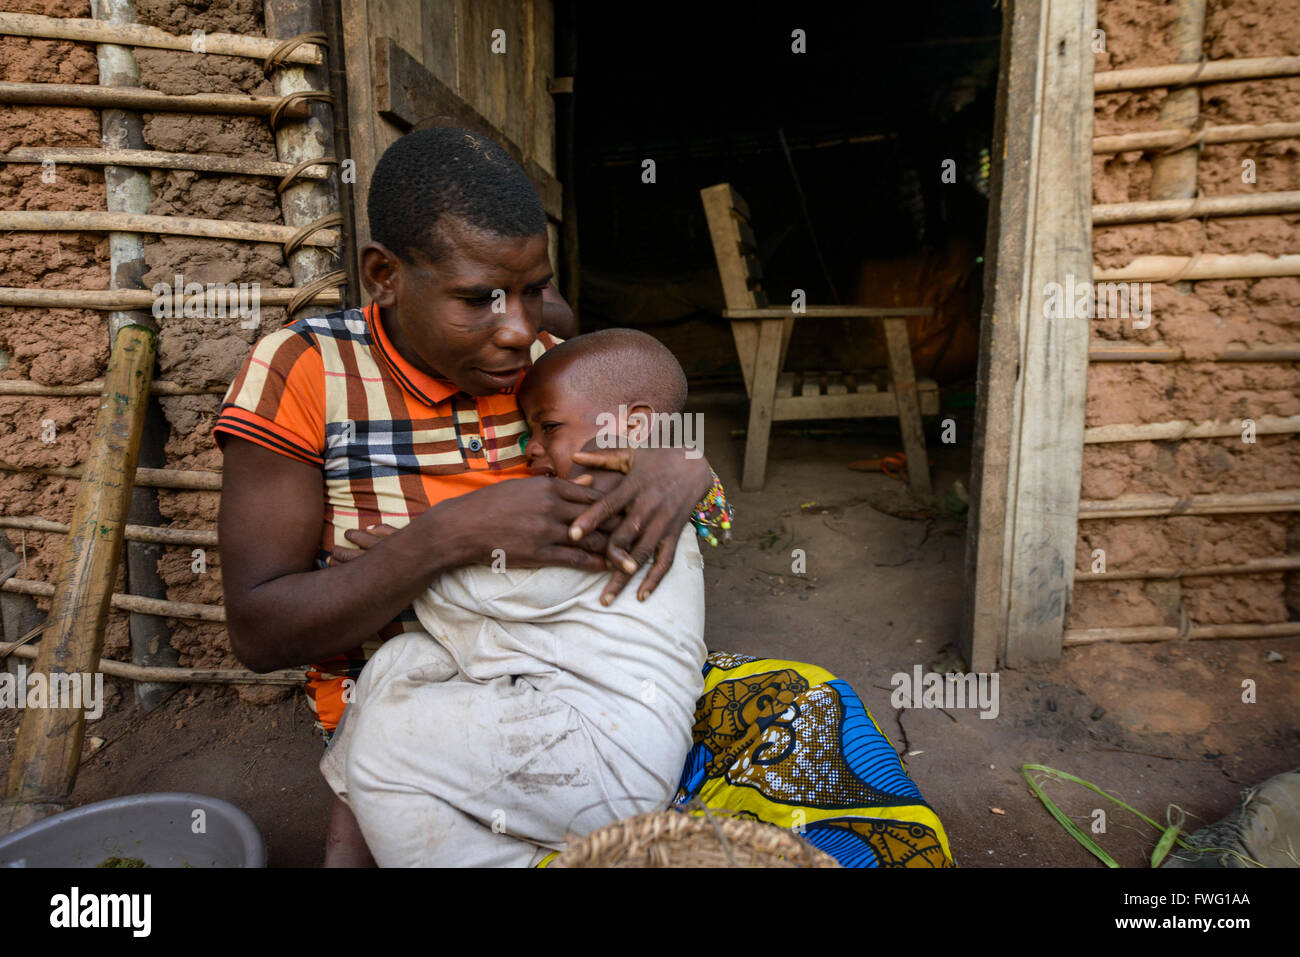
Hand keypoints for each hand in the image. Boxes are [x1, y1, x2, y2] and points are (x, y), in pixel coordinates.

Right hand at [331, 476, 612, 572]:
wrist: (462, 527)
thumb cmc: (491, 505)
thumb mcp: (524, 487)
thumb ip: (557, 486)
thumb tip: (588, 481)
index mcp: (548, 488)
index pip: (590, 494)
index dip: (615, 502)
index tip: (636, 506)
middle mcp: (551, 507)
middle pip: (597, 517)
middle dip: (623, 526)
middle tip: (647, 532)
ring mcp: (545, 531)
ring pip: (589, 540)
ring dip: (614, 550)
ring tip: (634, 559)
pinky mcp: (538, 553)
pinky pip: (572, 559)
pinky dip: (592, 564)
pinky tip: (606, 569)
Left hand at [567, 446, 710, 603]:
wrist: (696, 465)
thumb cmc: (658, 459)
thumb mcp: (631, 455)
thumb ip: (601, 458)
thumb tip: (574, 456)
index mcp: (633, 487)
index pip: (608, 505)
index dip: (591, 519)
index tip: (572, 534)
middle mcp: (648, 507)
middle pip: (625, 535)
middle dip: (608, 555)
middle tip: (587, 572)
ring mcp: (663, 523)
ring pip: (642, 553)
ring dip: (625, 576)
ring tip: (607, 597)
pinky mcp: (675, 534)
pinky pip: (666, 560)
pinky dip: (655, 579)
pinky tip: (641, 596)